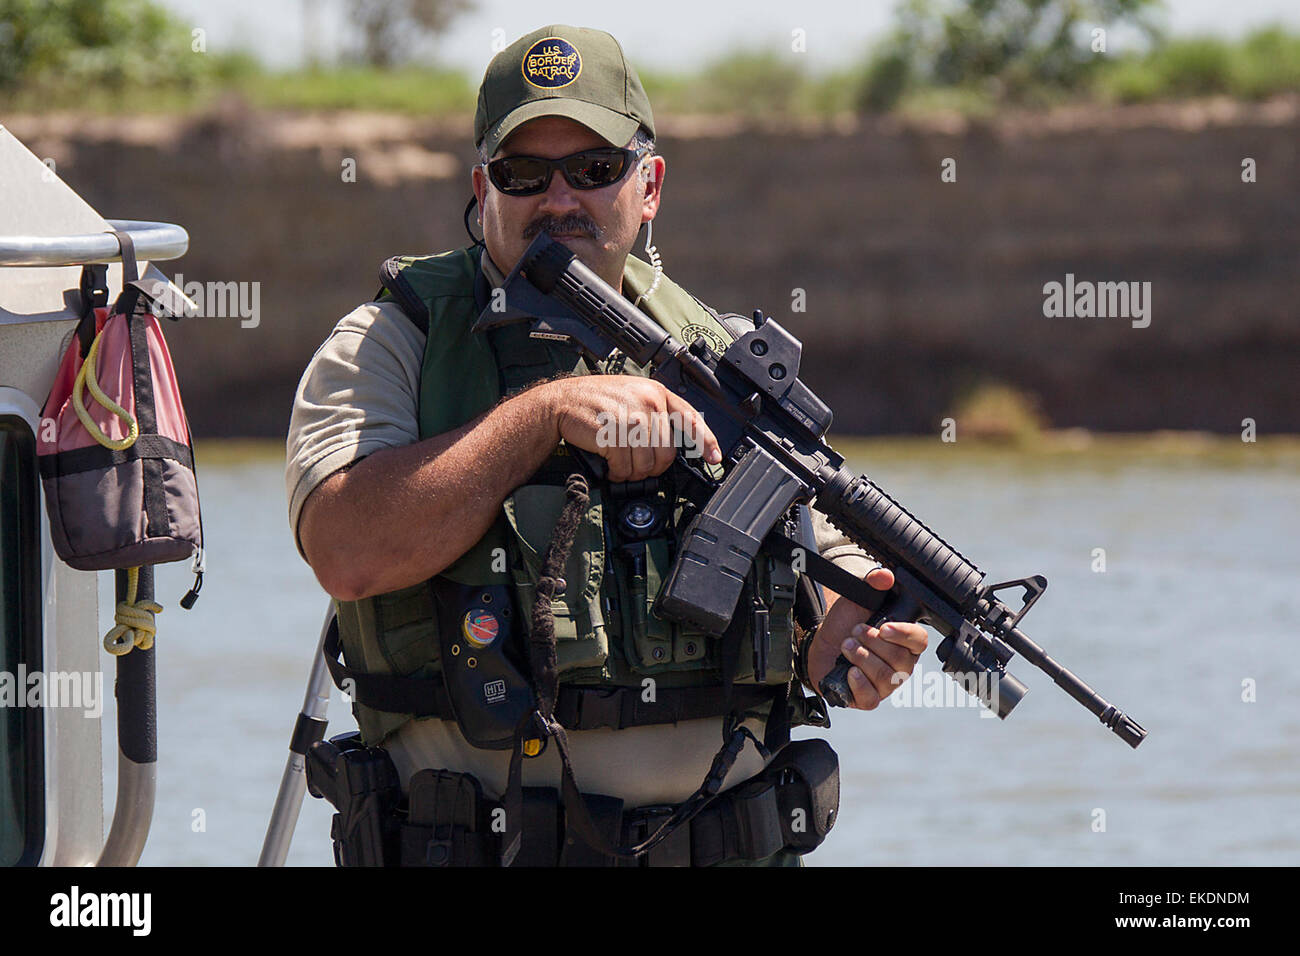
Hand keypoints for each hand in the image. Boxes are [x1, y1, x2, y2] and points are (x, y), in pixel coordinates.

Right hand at [540, 375, 721, 481]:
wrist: (560, 403)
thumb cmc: (595, 404)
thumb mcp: (631, 398)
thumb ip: (654, 415)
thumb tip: (672, 446)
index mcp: (656, 392)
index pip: (690, 418)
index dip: (705, 441)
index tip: (714, 458)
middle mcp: (647, 402)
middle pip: (667, 452)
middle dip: (651, 467)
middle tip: (635, 466)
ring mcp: (631, 416)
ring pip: (646, 463)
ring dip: (632, 472)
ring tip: (619, 465)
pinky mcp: (613, 432)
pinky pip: (625, 466)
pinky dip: (617, 473)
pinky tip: (610, 467)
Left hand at [806, 567, 928, 709]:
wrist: (822, 644)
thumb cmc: (846, 623)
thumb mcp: (857, 599)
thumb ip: (873, 584)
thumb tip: (884, 575)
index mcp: (905, 642)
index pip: (919, 641)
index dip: (904, 634)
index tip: (883, 626)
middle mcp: (900, 665)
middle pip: (900, 660)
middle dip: (872, 642)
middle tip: (854, 631)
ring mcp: (886, 685)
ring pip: (885, 677)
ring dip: (861, 657)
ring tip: (846, 646)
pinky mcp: (868, 699)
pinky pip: (871, 699)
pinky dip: (858, 683)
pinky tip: (848, 671)